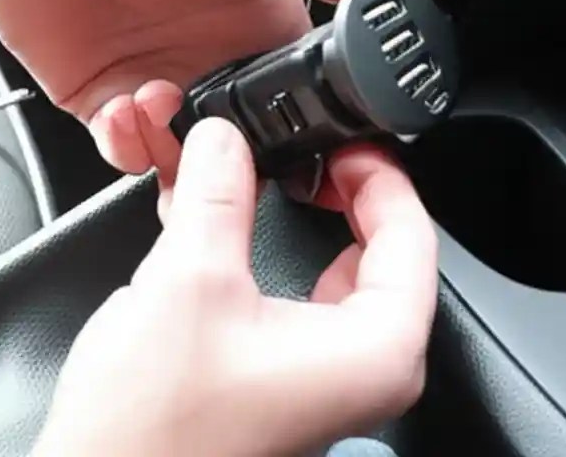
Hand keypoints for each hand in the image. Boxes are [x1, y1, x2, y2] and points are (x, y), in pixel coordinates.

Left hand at [0, 0, 420, 203]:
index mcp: (271, 21)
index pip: (315, 95)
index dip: (322, 124)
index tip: (323, 141)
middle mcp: (224, 62)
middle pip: (258, 145)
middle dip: (250, 158)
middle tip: (238, 147)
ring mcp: (169, 89)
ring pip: (197, 167)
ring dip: (183, 154)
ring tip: (162, 101)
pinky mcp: (111, 110)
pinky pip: (134, 159)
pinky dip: (134, 147)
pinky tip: (127, 105)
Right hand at [31, 118, 438, 456]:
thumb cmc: (153, 437)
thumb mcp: (188, 282)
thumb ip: (217, 195)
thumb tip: (225, 139)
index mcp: (376, 351)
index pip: (412, 236)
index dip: (378, 174)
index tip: (344, 140)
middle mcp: (365, 373)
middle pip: (381, 252)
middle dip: (340, 193)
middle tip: (308, 152)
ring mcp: (325, 381)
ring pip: (335, 273)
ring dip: (302, 220)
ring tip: (273, 176)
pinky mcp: (285, 382)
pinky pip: (300, 299)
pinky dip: (273, 255)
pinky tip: (238, 227)